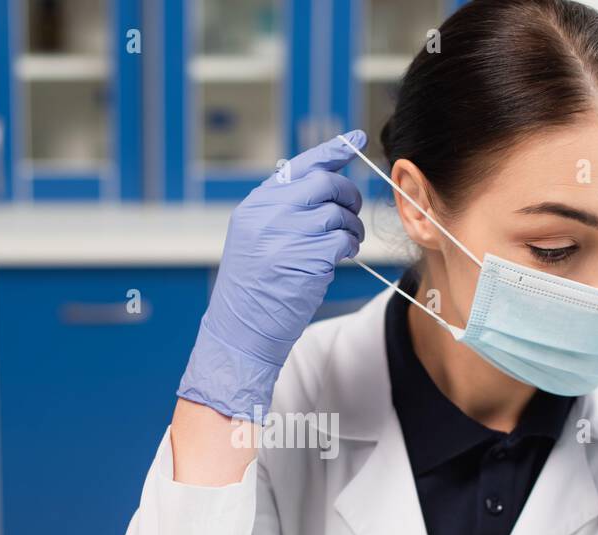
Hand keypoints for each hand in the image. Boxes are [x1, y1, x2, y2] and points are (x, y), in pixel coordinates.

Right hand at [177, 131, 366, 420]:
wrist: (241, 332)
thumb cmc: (254, 289)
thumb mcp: (256, 240)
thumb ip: (283, 210)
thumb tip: (325, 182)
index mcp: (255, 206)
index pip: (299, 166)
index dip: (332, 151)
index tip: (356, 140)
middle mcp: (268, 215)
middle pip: (325, 184)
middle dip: (348, 196)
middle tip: (351, 213)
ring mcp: (286, 236)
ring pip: (338, 214)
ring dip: (352, 228)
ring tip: (347, 243)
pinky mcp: (306, 259)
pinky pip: (342, 240)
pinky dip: (349, 247)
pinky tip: (342, 258)